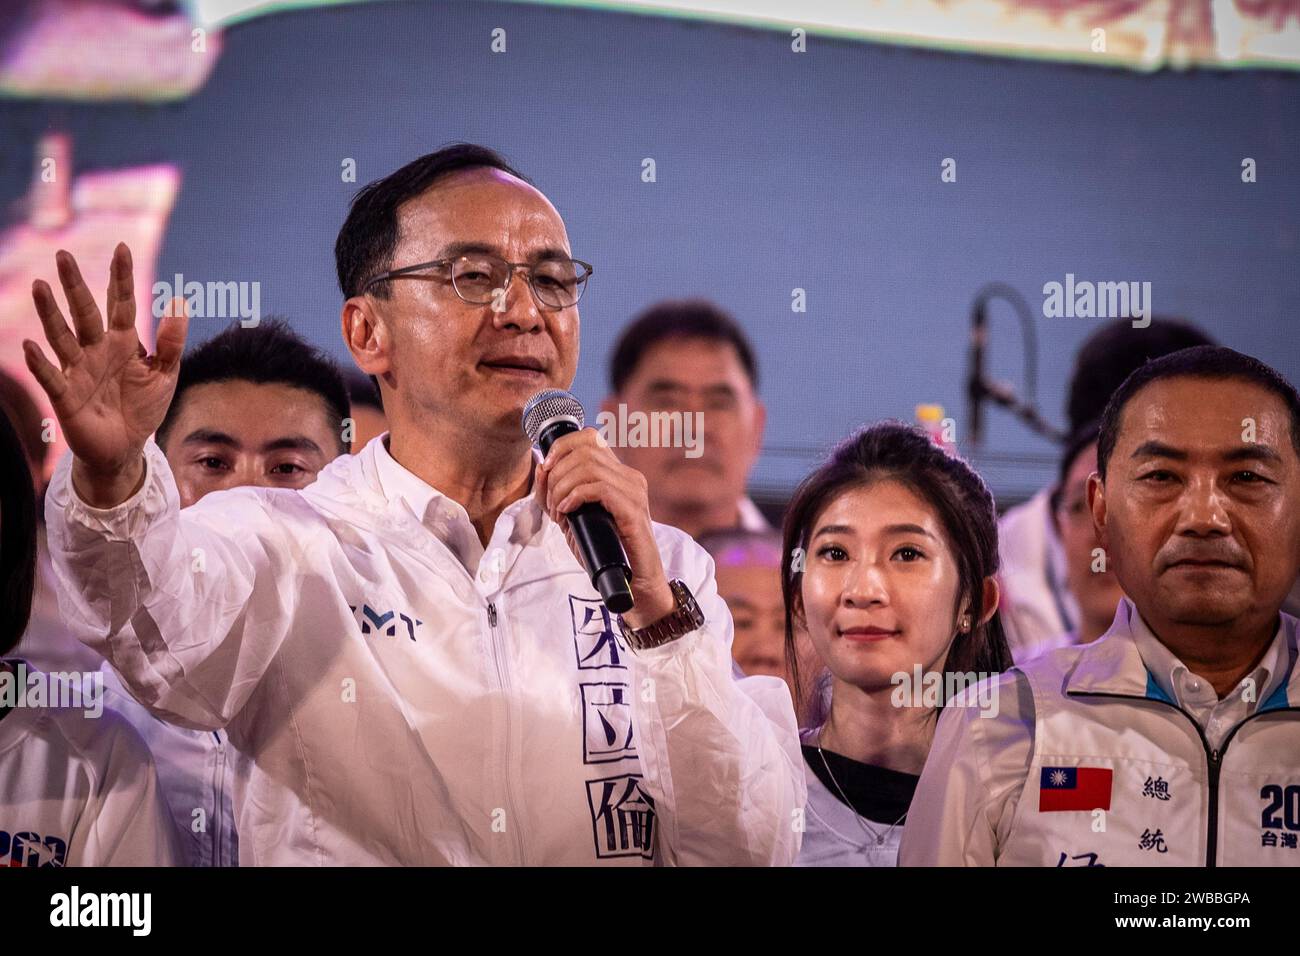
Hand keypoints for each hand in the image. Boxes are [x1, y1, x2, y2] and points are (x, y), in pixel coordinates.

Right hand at [22, 243, 187, 506]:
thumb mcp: (165, 374)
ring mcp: (78, 370)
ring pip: (62, 336)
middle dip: (74, 285)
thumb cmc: (144, 407)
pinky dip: (41, 362)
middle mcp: (96, 350)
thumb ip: (172, 342)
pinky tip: (31, 346)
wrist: (126, 447)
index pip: (121, 303)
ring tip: (40, 285)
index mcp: (122, 342)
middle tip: (62, 255)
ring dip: (50, 313)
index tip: (123, 248)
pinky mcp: (66, 396)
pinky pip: (51, 376)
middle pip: (84, 312)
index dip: (121, 277)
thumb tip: (180, 302)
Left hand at [533, 429, 674, 628]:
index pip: (591, 436)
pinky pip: (598, 488)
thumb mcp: (573, 518)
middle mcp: (629, 477)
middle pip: (585, 451)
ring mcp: (634, 491)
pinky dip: (574, 497)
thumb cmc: (605, 551)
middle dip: (557, 474)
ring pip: (589, 467)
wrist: (634, 582)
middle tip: (551, 503)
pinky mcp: (633, 510)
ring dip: (563, 488)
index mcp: (618, 474)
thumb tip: (541, 465)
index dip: (563, 446)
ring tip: (559, 512)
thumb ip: (557, 494)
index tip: (546, 468)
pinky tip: (567, 513)